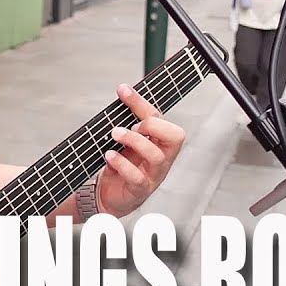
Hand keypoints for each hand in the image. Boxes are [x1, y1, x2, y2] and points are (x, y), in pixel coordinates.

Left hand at [96, 84, 186, 217]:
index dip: (142, 102)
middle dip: (152, 124)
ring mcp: (153, 174)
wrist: (110, 195)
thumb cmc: (121, 165)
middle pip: (175, 136)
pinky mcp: (140, 189)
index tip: (124, 90)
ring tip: (115, 134)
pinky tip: (110, 156)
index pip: (160, 117)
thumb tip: (122, 93)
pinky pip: (137, 177)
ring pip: (156, 156)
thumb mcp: (125, 140)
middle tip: (131, 125)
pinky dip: (122, 164)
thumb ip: (127, 121)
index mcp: (159, 141)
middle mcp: (161, 157)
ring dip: (134, 141)